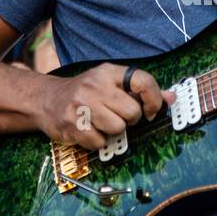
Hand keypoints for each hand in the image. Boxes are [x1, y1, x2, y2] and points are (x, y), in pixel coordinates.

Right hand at [37, 64, 175, 149]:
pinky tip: (87, 131)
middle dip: (129, 120)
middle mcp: (95, 85)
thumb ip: (141, 91)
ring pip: (118, 129)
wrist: (45, 99)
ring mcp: (82, 105)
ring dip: (112, 132)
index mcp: (108, 72)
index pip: (143, 81)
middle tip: (115, 116)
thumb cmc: (85, 93)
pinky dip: (97, 142)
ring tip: (100, 123)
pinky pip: (100, 143)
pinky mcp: (72, 125)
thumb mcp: (111, 84)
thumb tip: (172, 98)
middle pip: (132, 112)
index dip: (154, 99)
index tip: (151, 111)